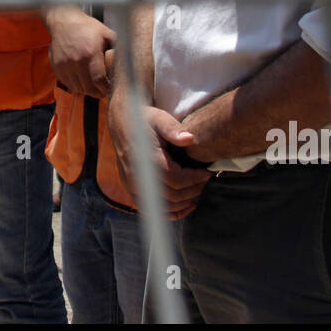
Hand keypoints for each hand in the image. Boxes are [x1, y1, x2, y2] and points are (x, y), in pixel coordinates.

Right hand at [47, 8, 115, 97]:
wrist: (64, 21)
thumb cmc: (87, 27)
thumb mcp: (106, 33)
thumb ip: (118, 47)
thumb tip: (132, 58)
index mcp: (90, 53)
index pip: (99, 80)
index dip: (106, 88)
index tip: (110, 89)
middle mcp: (76, 61)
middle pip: (89, 88)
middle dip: (98, 93)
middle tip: (103, 91)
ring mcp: (64, 65)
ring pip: (78, 88)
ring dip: (87, 90)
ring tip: (93, 86)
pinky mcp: (57, 67)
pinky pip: (68, 84)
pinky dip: (76, 86)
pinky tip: (82, 80)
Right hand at [108, 91, 211, 219]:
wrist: (123, 124)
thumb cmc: (145, 120)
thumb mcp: (159, 118)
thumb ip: (173, 129)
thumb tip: (189, 139)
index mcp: (147, 160)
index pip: (176, 180)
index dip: (195, 179)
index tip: (207, 173)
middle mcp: (138, 177)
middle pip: (173, 196)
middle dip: (193, 190)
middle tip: (205, 181)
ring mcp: (133, 186)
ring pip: (164, 208)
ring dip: (184, 203)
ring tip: (197, 190)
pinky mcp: (132, 191)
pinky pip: (153, 211)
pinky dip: (171, 212)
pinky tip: (186, 205)